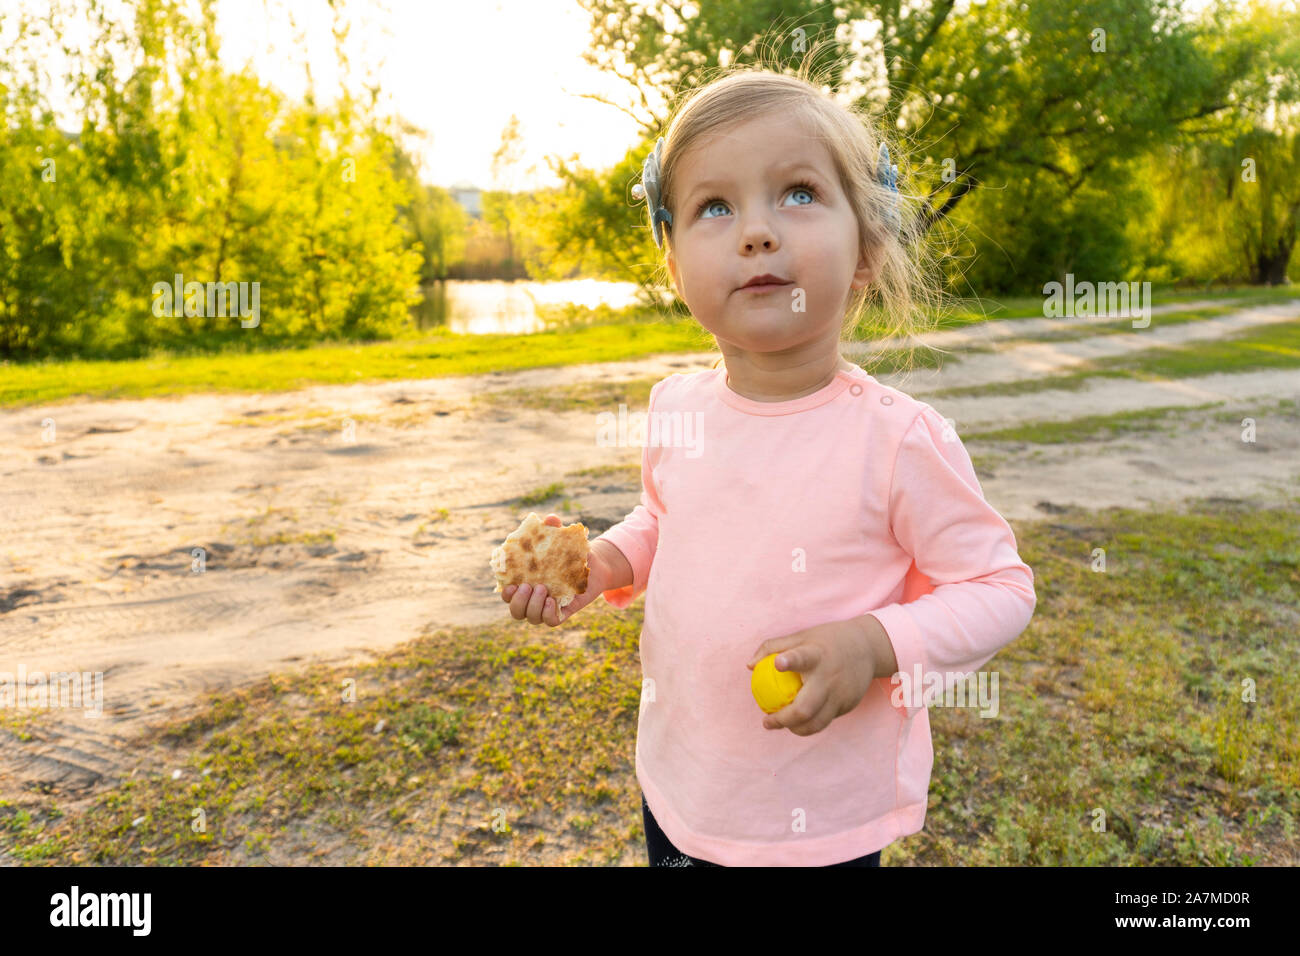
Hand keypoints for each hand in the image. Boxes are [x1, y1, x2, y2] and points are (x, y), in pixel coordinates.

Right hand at [501, 514, 609, 626]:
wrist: (593, 563)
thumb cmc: (569, 550)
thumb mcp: (560, 537)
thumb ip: (553, 527)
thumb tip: (550, 519)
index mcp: (526, 582)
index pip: (508, 594)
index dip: (506, 593)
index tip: (510, 585)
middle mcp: (533, 598)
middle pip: (516, 612)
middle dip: (518, 602)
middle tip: (528, 586)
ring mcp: (547, 607)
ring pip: (531, 618)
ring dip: (533, 606)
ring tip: (544, 589)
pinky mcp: (563, 612)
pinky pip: (550, 622)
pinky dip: (548, 614)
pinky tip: (553, 601)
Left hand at [745, 618, 882, 735]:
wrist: (868, 647)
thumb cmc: (826, 641)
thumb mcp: (801, 636)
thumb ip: (773, 647)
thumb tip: (749, 666)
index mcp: (817, 654)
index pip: (802, 657)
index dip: (790, 661)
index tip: (778, 664)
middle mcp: (829, 676)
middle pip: (805, 707)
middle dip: (783, 720)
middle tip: (767, 721)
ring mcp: (840, 694)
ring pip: (816, 723)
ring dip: (795, 729)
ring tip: (781, 725)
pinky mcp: (848, 705)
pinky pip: (825, 720)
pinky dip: (810, 724)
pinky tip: (799, 722)